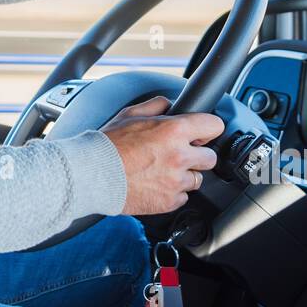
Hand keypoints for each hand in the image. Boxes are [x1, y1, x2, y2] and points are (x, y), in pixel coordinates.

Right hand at [102, 96, 223, 214]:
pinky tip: (156, 184)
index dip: (207, 129)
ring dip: (184, 175)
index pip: (214, 126)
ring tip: (163, 171)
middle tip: (180, 154)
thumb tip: (169, 104)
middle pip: (211, 158)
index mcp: (174, 131)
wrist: (92, 174)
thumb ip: (156, 105)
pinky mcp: (169, 201)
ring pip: (197, 179)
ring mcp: (176, 182)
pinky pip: (183, 197)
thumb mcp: (130, 113)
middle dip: (198, 155)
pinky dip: (173, 193)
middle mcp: (180, 156)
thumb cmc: (108, 144)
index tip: (202, 133)